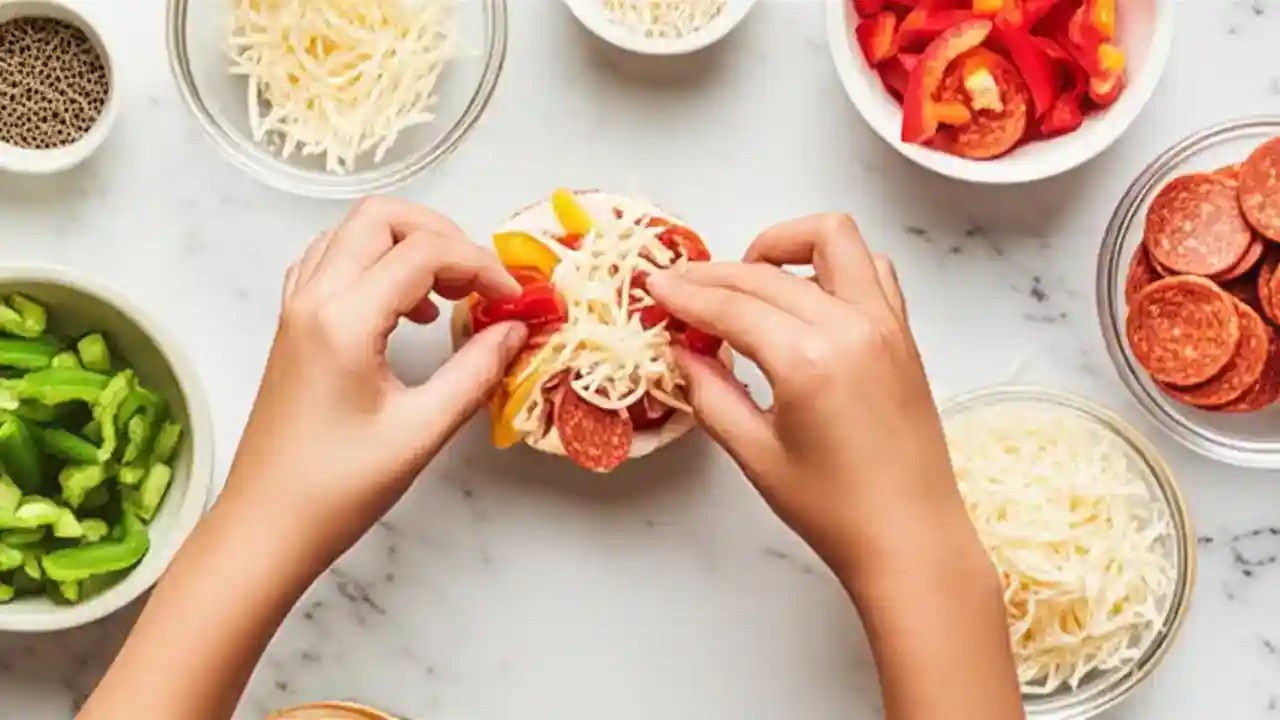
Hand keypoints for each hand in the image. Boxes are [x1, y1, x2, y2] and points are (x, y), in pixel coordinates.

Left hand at [225, 196, 526, 564]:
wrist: (264, 527)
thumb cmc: (338, 490)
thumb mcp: (420, 431)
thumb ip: (475, 372)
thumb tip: (515, 328)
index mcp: (343, 321)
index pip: (423, 253)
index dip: (480, 264)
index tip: (514, 299)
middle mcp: (312, 298)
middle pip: (381, 217)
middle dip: (443, 235)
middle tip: (480, 282)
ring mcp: (295, 308)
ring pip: (354, 232)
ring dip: (408, 245)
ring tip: (450, 295)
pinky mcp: (292, 325)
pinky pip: (333, 261)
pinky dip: (377, 264)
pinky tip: (408, 309)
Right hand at [647, 215, 1020, 719]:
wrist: (911, 539)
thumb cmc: (834, 511)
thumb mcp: (756, 455)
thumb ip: (711, 395)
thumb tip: (683, 351)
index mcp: (808, 359)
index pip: (731, 305)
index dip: (684, 292)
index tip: (653, 285)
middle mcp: (851, 326)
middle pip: (767, 272)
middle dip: (714, 274)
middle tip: (680, 289)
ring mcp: (885, 323)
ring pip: (834, 238)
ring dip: (784, 243)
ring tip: (748, 280)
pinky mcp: (903, 333)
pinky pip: (871, 267)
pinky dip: (832, 264)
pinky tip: (804, 296)